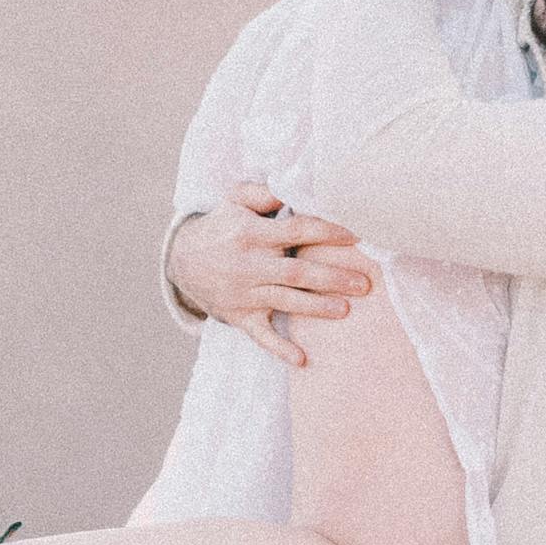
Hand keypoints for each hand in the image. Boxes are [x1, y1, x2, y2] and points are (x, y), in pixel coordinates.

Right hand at [166, 186, 378, 366]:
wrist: (181, 260)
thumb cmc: (221, 226)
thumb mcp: (235, 200)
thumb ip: (265, 192)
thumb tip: (295, 184)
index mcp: (252, 234)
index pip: (296, 231)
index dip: (327, 232)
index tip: (356, 236)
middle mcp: (249, 265)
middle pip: (297, 273)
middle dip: (332, 278)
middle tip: (365, 283)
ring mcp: (244, 294)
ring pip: (286, 302)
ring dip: (317, 308)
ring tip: (347, 310)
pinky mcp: (239, 316)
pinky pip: (261, 336)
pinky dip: (280, 349)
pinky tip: (302, 360)